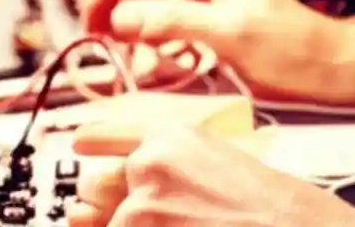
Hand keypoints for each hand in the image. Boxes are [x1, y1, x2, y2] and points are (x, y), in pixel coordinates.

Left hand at [67, 121, 354, 226]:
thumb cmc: (274, 208)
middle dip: (115, 209)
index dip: (89, 149)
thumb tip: (100, 196)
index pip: (99, 136)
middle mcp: (148, 165)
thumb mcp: (216, 164)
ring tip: (190, 226)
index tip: (80, 152)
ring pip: (108, 225)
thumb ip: (163, 168)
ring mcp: (142, 208)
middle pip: (94, 190)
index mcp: (170, 137)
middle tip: (164, 217)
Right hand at [80, 0, 347, 100]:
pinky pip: (158, 9)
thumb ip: (172, 20)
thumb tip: (121, 17)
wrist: (327, 69)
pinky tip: (134, 45)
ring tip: (106, 35)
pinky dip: (139, 23)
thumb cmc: (292, 49)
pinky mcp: (202, 13)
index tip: (94, 10)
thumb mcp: (229, 33)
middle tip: (94, 22)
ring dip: (120, 6)